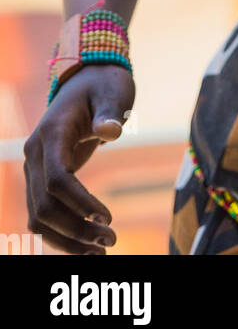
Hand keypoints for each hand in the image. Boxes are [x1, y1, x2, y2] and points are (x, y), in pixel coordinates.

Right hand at [24, 64, 134, 253]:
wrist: (87, 78)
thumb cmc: (104, 84)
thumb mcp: (113, 91)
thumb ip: (110, 111)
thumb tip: (109, 132)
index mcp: (51, 133)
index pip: (56, 180)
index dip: (79, 203)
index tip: (107, 217)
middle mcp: (35, 154)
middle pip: (44, 206)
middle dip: (76, 229)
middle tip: (111, 240)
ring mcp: (34, 168)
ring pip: (39, 217)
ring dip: (67, 239)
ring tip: (101, 250)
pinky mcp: (41, 178)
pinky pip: (43, 214)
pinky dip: (61, 234)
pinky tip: (86, 246)